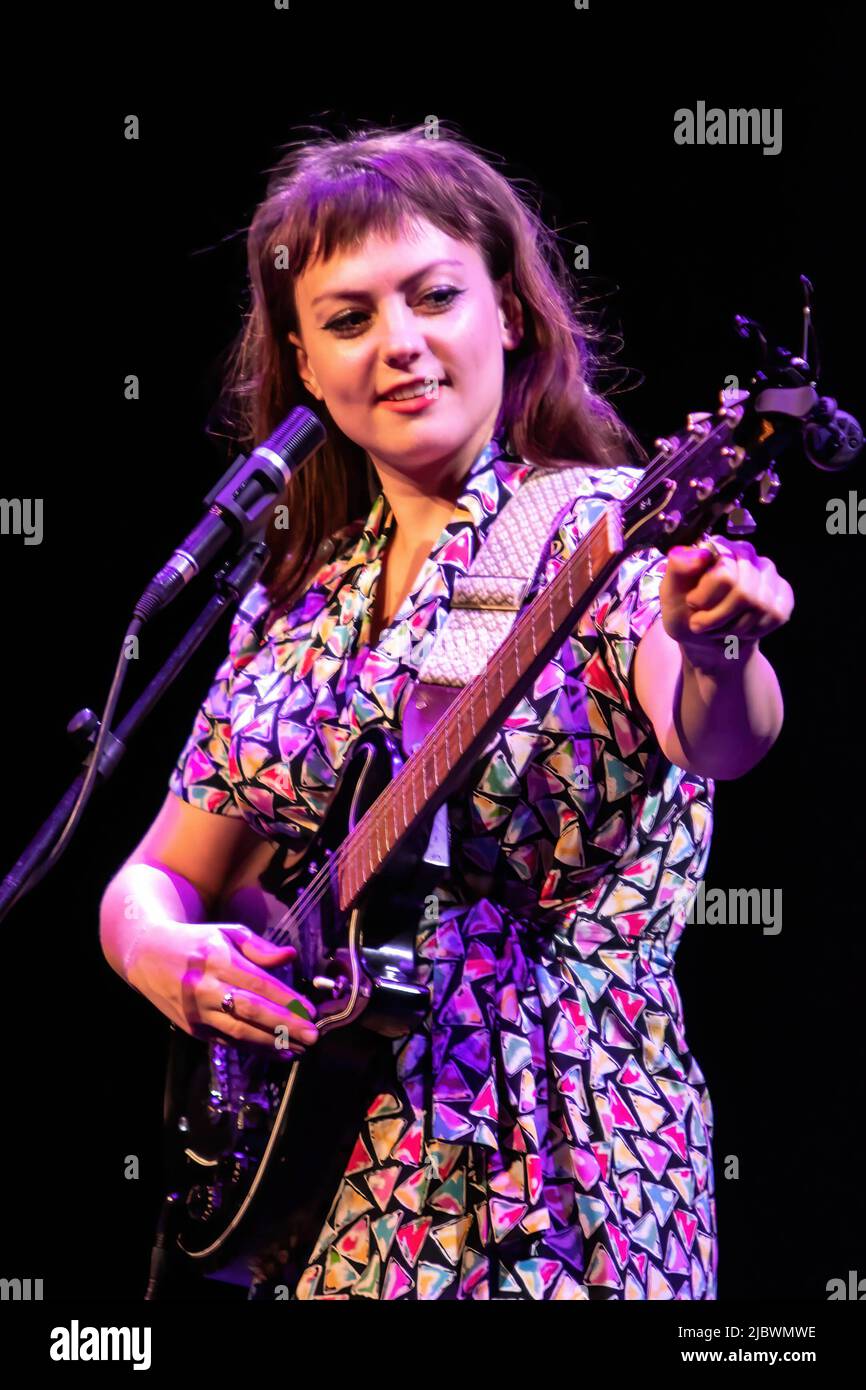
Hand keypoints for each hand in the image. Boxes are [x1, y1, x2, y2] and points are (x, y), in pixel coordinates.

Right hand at [126, 920, 320, 1054]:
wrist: (147, 955)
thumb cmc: (195, 942)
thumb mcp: (227, 934)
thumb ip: (260, 948)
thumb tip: (290, 957)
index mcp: (216, 959)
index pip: (258, 984)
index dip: (285, 1000)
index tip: (310, 1011)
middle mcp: (205, 987)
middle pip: (251, 1011)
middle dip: (284, 1026)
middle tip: (312, 1036)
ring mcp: (197, 1011)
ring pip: (238, 1032)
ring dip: (272, 1044)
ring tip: (298, 1049)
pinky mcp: (192, 1028)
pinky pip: (227, 1041)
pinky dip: (253, 1048)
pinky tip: (275, 1051)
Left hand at [660, 538, 793, 664]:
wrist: (704, 640)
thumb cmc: (685, 613)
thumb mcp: (670, 594)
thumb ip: (678, 570)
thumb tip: (700, 552)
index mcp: (718, 547)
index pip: (723, 574)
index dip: (705, 599)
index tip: (692, 605)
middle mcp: (747, 554)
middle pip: (744, 593)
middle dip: (718, 618)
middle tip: (701, 624)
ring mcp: (768, 573)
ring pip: (760, 606)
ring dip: (732, 626)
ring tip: (718, 627)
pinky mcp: (783, 594)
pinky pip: (775, 615)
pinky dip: (752, 631)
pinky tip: (738, 629)